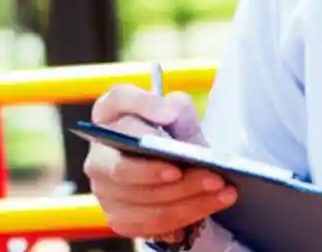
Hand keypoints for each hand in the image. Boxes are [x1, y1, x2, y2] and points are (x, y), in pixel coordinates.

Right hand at [83, 84, 237, 239]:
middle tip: (208, 171)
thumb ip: (176, 108)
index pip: (118, 100)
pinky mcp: (121, 216)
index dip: (142, 106)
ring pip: (142, 198)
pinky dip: (187, 212)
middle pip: (123, 168)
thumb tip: (170, 113)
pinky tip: (215, 202)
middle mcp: (99, 154)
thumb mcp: (179, 114)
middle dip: (163, 171)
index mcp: (111, 114)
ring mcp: (105, 189)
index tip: (170, 115)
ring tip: (221, 187)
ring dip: (186, 195)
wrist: (175, 164)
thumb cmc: (172, 133)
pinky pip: (152, 221)